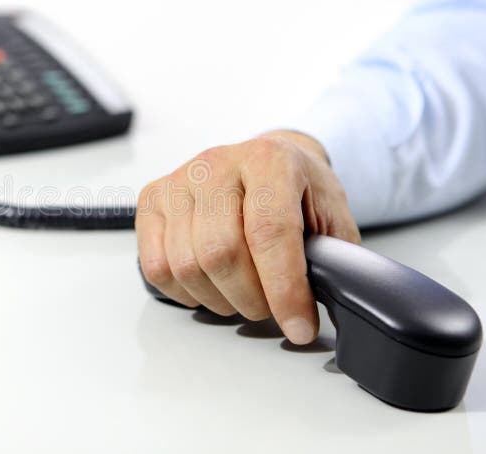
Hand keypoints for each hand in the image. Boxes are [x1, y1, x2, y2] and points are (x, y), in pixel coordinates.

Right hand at [135, 130, 360, 343]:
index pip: (269, 230)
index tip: (298, 325)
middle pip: (221, 251)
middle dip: (252, 299)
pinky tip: (211, 286)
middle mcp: (217, 164)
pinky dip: (185, 293)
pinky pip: (157, 266)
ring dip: (220, 299)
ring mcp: (179, 181)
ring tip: (243, 296)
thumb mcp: (332, 216)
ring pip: (187, 265)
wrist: (267, 163)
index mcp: (269, 159)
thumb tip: (328, 306)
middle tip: (271, 308)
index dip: (284, 288)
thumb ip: (332, 258)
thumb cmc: (298, 191)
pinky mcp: (153, 200)